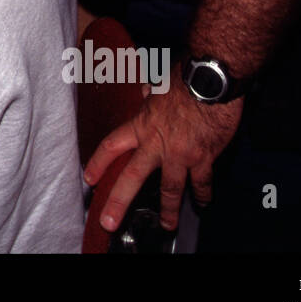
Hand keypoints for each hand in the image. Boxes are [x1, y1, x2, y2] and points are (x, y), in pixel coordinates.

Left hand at [83, 72, 241, 231]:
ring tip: (167, 224)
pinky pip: (202, 182)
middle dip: (118, 202)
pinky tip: (202, 202)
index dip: (98, 163)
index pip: (111, 146)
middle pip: (132, 177)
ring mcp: (180, 153)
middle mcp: (157, 143)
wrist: (212, 79)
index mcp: (142, 124)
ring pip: (170, 189)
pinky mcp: (204, 157)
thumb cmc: (185, 77)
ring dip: (169, 210)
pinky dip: (203, 194)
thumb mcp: (159, 86)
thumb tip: (146, 92)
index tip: (89, 178)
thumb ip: (150, 96)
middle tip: (109, 222)